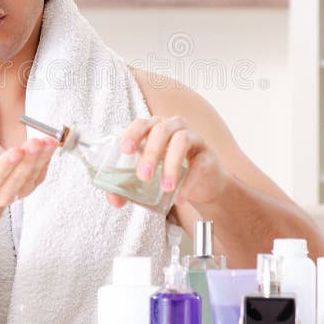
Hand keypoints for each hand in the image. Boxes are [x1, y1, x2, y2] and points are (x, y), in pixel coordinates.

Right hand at [0, 136, 56, 206]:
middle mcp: (0, 194)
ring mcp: (18, 192)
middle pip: (17, 178)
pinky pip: (41, 174)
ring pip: (32, 176)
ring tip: (48, 141)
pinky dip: (47, 159)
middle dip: (28, 159)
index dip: (6, 164)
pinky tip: (50, 145)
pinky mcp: (30, 185)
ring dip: (42, 157)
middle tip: (36, 142)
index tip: (16, 151)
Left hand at [106, 115, 229, 208]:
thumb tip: (115, 200)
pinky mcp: (208, 157)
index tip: (125, 150)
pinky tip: (179, 198)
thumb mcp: (149, 176)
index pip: (143, 123)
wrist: (203, 184)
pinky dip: (188, 182)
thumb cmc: (170, 172)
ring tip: (165, 188)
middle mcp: (175, 127)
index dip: (133, 133)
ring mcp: (195, 139)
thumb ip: (128, 186)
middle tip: (143, 176)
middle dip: (151, 153)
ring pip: (182, 140)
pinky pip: (199, 165)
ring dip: (171, 164)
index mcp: (156, 128)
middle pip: (161, 131)